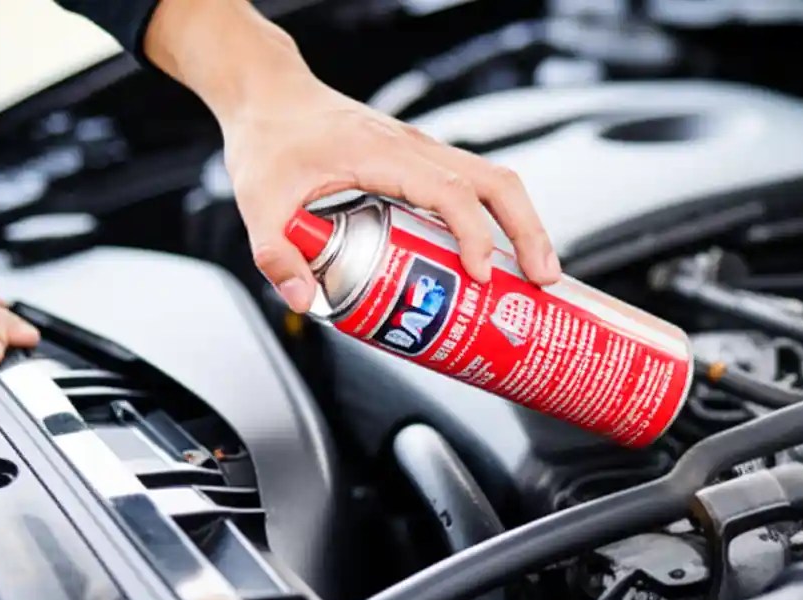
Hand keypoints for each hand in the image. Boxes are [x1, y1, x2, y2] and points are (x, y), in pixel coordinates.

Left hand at [221, 76, 560, 311]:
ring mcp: (424, 154)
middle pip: (497, 182)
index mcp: (384, 154)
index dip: (474, 234)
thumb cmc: (270, 138)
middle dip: (528, 232)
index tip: (480, 275)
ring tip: (536, 275)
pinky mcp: (422, 164)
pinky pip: (475, 188)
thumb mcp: (259, 202)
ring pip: (495, 181)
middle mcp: (416, 149)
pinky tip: (496, 260)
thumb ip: (277, 255)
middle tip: (543, 281)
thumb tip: (305, 301)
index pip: (450, 190)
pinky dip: (498, 221)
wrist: (270, 95)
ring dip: (523, 225)